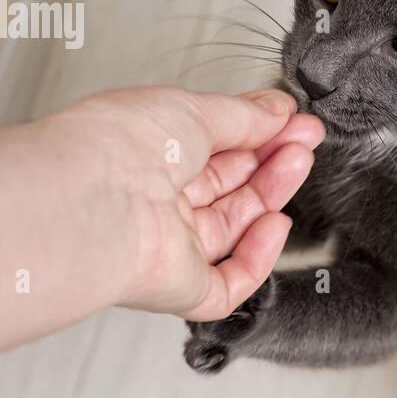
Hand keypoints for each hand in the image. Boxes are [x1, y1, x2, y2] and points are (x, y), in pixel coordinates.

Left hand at [48, 86, 323, 320]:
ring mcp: (168, 246)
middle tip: (304, 140)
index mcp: (147, 154)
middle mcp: (154, 201)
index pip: (213, 148)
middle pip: (228, 187)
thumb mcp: (193, 108)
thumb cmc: (117, 146)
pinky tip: (275, 224)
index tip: (292, 120)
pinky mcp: (180, 289)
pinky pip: (231, 282)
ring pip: (234, 229)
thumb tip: (278, 110)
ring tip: (297, 163)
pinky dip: (259, 257)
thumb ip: (244, 114)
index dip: (256, 133)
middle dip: (271, 160)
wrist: (92, 200)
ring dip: (270, 196)